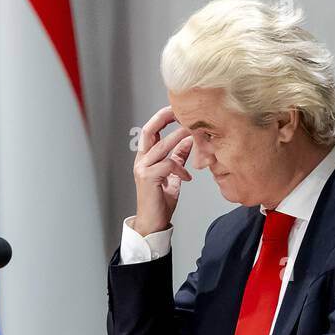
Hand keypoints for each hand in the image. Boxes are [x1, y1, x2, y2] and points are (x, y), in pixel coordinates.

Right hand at [133, 105, 192, 235]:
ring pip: (160, 146)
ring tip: (193, 133)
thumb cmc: (160, 202)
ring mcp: (142, 169)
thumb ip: (178, 158)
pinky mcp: (148, 178)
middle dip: (165, 117)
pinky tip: (187, 177)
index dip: (163, 117)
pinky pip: (167, 165)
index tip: (178, 110)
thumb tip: (188, 141)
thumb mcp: (172, 175)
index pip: (150, 130)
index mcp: (145, 157)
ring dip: (178, 137)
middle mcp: (141, 160)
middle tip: (182, 112)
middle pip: (149, 130)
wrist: (152, 224)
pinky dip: (180, 168)